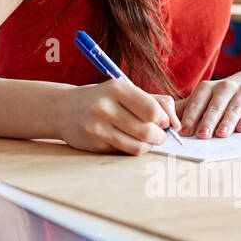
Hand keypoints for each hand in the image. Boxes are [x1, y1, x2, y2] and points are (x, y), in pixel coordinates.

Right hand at [54, 79, 179, 154]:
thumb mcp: (125, 91)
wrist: (63, 109)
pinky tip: (128, 141)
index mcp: (117, 88)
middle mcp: (105, 107)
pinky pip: (124, 152)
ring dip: (148, 146)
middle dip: (159, 137)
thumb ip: (155, 101)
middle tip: (158, 135)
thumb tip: (177, 124)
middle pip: (148, 131)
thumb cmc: (102, 98)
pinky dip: (132, 149)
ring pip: (138, 146)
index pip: (152, 110)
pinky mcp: (94, 143)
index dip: (163, 120)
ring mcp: (97, 126)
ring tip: (145, 140)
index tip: (162, 122)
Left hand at [176, 75, 240, 137]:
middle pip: (215, 106)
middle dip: (208, 121)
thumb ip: (186, 109)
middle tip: (202, 135)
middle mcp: (225, 87)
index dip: (190, 116)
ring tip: (222, 134)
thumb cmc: (220, 98)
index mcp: (207, 87)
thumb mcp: (204, 99)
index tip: (184, 131)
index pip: (197, 102)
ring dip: (227, 121)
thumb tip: (165, 120)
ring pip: (234, 108)